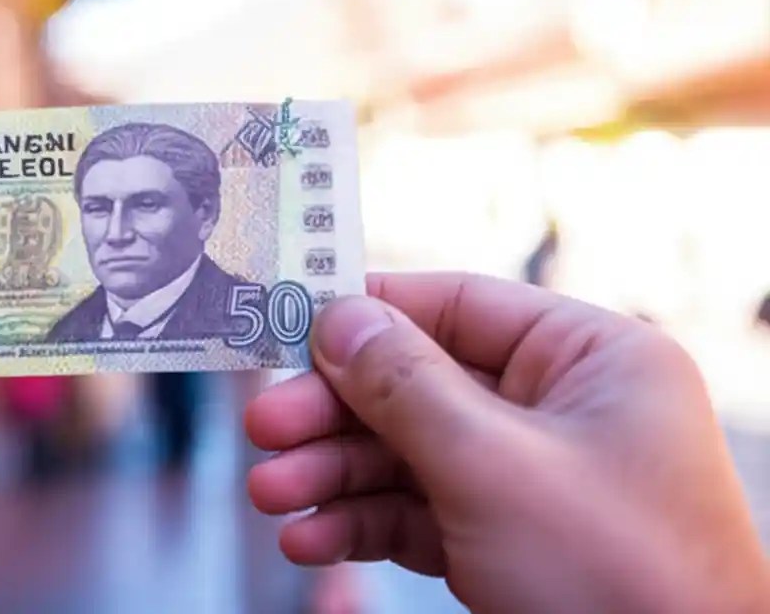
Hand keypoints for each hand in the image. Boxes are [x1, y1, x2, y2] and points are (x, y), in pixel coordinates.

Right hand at [246, 273, 769, 612]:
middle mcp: (560, 409)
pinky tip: (311, 536)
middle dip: (335, 415)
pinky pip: (420, 513)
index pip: (456, 306)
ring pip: (408, 454)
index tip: (288, 324)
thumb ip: (405, 386)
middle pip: (417, 385)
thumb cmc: (619, 579)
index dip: (367, 314)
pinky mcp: (507, 541)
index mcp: (589, 360)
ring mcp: (531, 479)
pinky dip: (363, 523)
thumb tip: (337, 318)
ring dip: (334, 475)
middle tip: (266, 428)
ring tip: (271, 495)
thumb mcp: (494, 466)